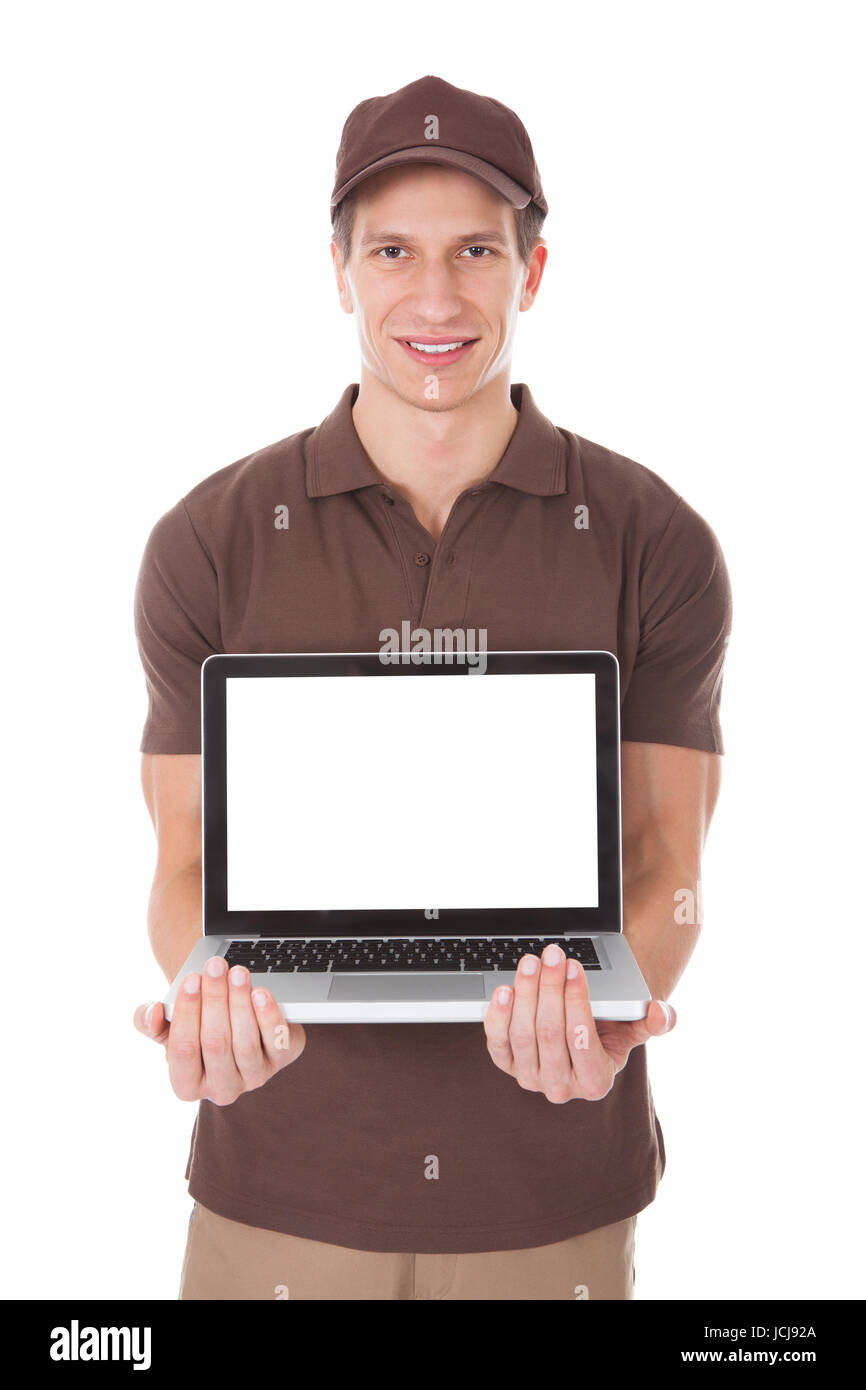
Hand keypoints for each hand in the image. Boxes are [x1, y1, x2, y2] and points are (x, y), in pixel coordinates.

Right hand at [134, 955, 305, 1104]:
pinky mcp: (279, 1063)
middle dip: (215, 1000)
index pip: (182, 1050)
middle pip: (216, 1043)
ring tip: (237, 973)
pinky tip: (261, 993)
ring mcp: (252, 1078)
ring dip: (241, 1003)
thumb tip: (153, 1012)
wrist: (234, 1028)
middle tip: (215, 966)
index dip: (187, 1012)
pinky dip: (269, 1017)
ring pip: (245, 1043)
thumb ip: (149, 1022)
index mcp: (187, 1085)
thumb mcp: (168, 1029)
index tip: (191, 978)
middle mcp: (220, 1089)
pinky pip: (276, 1043)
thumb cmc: (197, 1029)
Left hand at [483, 942, 674, 1102]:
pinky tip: (504, 989)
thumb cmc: (608, 1032)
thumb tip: (661, 1013)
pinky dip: (497, 1015)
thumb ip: (653, 1022)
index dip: (576, 1001)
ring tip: (531, 962)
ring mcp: (530, 1078)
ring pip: (523, 1034)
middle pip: (549, 1033)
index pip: (581, 1039)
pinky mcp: (507, 1066)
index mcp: (595, 1082)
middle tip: (552, 955)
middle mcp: (560, 1087)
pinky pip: (497, 1043)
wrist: (583, 1041)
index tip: (574, 967)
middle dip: (550, 988)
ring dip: (525, 993)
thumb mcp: (633, 1029)